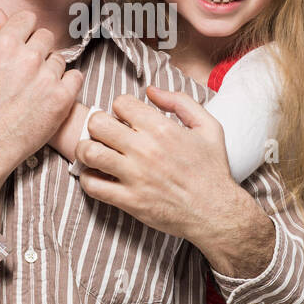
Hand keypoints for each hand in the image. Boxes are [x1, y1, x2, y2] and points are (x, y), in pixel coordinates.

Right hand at [0, 0, 82, 175]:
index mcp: (3, 45)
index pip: (26, 19)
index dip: (21, 30)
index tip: (17, 44)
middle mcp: (28, 58)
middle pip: (45, 37)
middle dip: (36, 47)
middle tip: (24, 67)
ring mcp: (47, 79)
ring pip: (59, 58)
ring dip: (49, 68)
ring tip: (34, 85)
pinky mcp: (62, 99)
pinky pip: (76, 77)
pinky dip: (67, 83)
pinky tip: (52, 93)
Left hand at [75, 87, 246, 245]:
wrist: (216, 212)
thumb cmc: (212, 169)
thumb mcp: (208, 126)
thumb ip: (180, 102)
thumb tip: (150, 90)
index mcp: (162, 128)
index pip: (120, 103)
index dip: (120, 108)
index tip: (125, 119)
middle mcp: (145, 150)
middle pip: (97, 123)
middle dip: (98, 124)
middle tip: (105, 134)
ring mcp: (135, 176)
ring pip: (89, 152)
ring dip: (86, 149)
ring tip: (96, 152)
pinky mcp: (129, 201)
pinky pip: (93, 185)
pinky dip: (88, 179)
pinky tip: (98, 176)